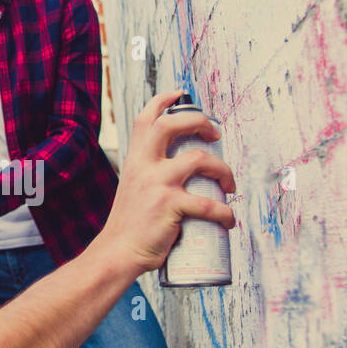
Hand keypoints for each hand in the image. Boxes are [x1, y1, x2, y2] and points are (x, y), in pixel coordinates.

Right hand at [93, 90, 236, 273]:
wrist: (117, 254)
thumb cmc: (130, 226)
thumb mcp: (133, 188)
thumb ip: (150, 175)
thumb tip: (183, 170)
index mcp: (134, 160)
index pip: (146, 117)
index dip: (164, 99)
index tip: (182, 93)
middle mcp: (143, 166)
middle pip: (172, 125)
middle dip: (200, 121)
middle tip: (216, 134)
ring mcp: (157, 185)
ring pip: (200, 160)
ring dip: (223, 170)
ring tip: (229, 184)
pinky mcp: (170, 207)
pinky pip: (208, 204)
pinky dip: (225, 213)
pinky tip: (228, 220)